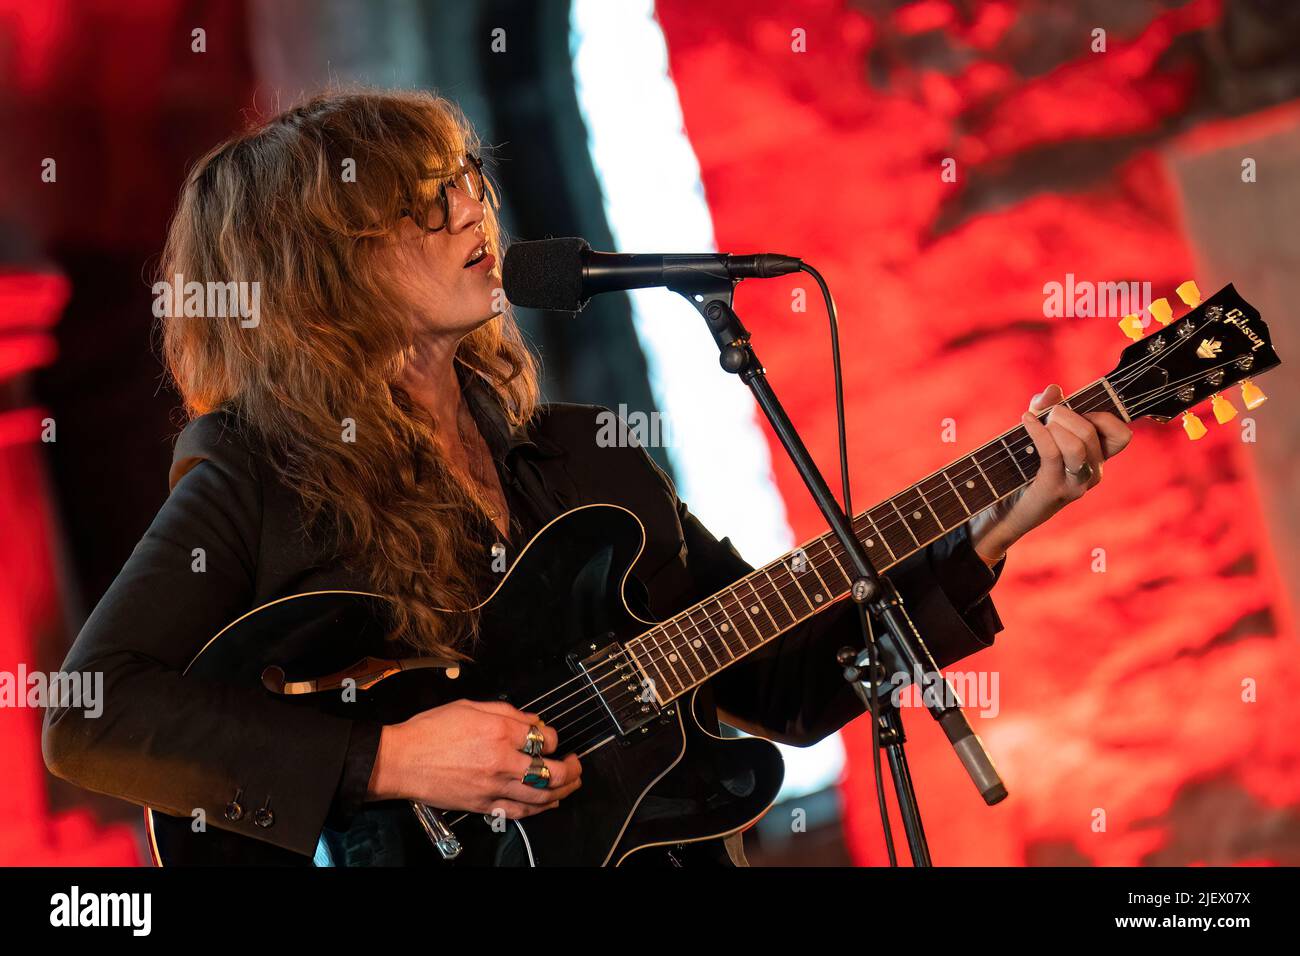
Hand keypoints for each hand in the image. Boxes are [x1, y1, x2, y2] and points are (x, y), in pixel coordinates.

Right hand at [367, 699, 581, 818]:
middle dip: (571, 769)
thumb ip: (507, 712)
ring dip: (563, 791)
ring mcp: (493, 786)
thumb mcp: (471, 707)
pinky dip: (538, 809)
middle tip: (577, 764)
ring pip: (541, 795)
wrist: (401, 759)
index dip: (554, 738)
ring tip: (572, 785)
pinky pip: (519, 811)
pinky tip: (548, 804)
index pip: (544, 738)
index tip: (551, 739)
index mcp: (499, 731)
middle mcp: (501, 760)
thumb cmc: (431, 731)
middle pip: (551, 771)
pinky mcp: (483, 805)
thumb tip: (533, 721)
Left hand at [967, 384, 1132, 564]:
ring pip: (1078, 445)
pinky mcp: (1054, 489)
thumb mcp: (1037, 431)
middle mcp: (1093, 472)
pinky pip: (1052, 453)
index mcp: (1097, 459)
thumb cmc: (1024, 468)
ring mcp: (1076, 484)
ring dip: (1055, 425)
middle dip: (1067, 414)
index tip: (1077, 411)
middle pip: (1092, 433)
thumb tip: (1053, 390)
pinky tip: (1026, 420)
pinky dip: (1038, 431)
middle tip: (1048, 413)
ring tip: (1037, 420)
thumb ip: (1046, 407)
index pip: (1121, 435)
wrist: (1005, 512)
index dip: (1103, 416)